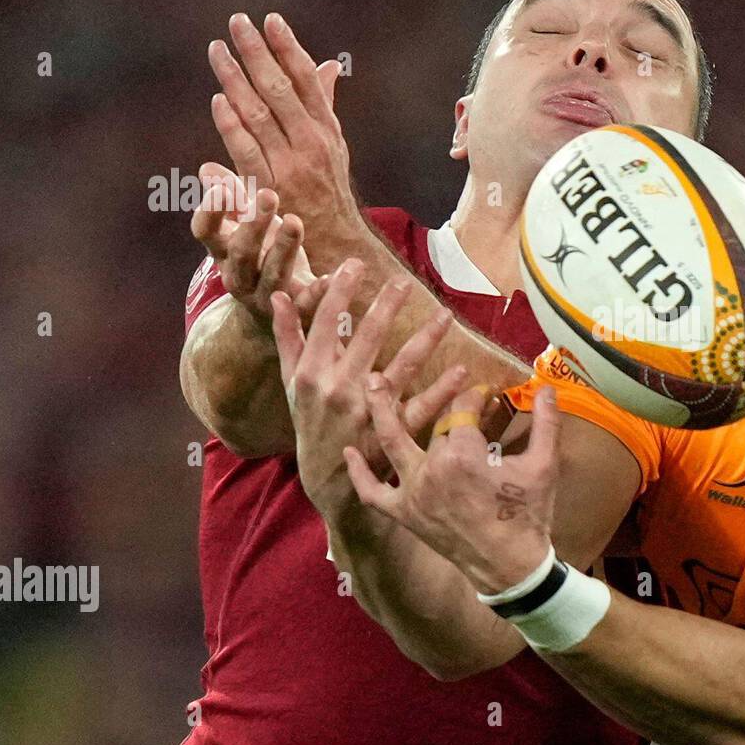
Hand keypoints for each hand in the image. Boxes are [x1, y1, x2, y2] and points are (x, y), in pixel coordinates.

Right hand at [190, 163, 327, 329]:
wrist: (273, 310)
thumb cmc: (258, 253)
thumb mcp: (244, 225)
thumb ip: (232, 198)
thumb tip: (208, 168)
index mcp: (222, 251)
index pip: (205, 232)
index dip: (210, 212)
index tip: (222, 190)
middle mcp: (237, 276)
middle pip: (241, 252)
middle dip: (253, 225)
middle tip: (268, 194)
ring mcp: (264, 296)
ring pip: (272, 273)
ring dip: (283, 248)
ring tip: (295, 221)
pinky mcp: (294, 311)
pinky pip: (305, 303)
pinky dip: (317, 291)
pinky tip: (330, 277)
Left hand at [208, 11, 359, 255]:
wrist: (334, 241)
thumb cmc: (329, 189)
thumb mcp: (334, 145)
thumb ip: (324, 105)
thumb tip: (328, 65)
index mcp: (327, 130)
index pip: (307, 80)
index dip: (288, 48)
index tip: (271, 20)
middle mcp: (312, 144)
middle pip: (281, 90)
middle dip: (258, 53)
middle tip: (237, 22)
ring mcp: (291, 166)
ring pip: (259, 114)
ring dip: (235, 79)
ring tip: (217, 49)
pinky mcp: (270, 188)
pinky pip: (247, 150)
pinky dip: (232, 124)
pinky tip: (218, 99)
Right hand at [272, 264, 468, 518]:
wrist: (327, 480)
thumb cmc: (310, 422)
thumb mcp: (292, 383)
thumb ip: (288, 338)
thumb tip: (280, 296)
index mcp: (310, 374)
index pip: (324, 323)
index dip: (339, 291)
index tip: (355, 264)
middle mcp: (338, 390)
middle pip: (365, 338)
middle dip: (385, 306)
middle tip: (403, 281)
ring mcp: (368, 412)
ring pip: (401, 367)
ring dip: (426, 339)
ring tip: (445, 315)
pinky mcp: (393, 433)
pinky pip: (423, 407)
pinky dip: (444, 389)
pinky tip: (464, 371)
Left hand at [345, 374, 561, 594]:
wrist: (511, 567)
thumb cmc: (528, 516)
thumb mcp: (544, 466)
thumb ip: (547, 423)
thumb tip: (548, 389)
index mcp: (463, 454)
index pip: (463, 409)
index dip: (476, 395)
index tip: (487, 392)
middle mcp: (431, 469)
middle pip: (428, 421)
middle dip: (436, 398)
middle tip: (422, 372)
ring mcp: (413, 492)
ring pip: (390, 443)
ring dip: (379, 411)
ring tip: (372, 383)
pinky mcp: (404, 514)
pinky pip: (373, 493)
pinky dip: (359, 473)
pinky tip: (348, 451)